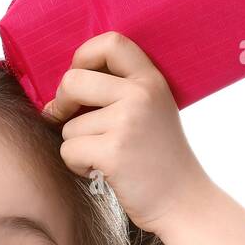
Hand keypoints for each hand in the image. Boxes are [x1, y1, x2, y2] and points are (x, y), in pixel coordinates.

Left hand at [40, 31, 208, 228]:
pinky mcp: (113, 152)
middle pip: (73, 80)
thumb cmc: (158, 159)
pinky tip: (101, 172)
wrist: (182, 202)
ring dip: (76, 145)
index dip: (83, 57)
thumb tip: (64, 84)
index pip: (110, 42)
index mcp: (150, 80)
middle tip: (67, 120)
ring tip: (105, 158)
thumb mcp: (151, 111)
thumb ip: (119, 91)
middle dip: (61, 102)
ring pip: (67, 125)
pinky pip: (68, 150)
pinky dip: (77, 166)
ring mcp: (127, 122)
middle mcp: (140, 95)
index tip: (79, 80)